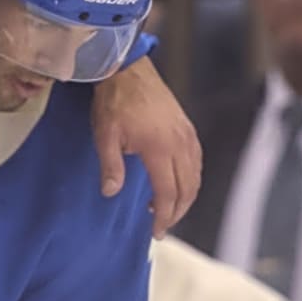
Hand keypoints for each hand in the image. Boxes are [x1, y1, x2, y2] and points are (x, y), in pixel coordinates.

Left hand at [90, 57, 201, 238]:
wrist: (127, 69)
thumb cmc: (113, 102)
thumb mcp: (104, 136)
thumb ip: (111, 166)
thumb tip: (112, 193)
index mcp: (159, 148)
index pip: (167, 192)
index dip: (163, 215)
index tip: (156, 231)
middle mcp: (179, 143)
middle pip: (187, 188)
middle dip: (177, 211)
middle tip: (162, 226)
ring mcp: (186, 134)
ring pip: (195, 175)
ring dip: (186, 196)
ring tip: (170, 209)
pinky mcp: (186, 127)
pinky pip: (196, 160)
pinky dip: (191, 178)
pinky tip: (180, 183)